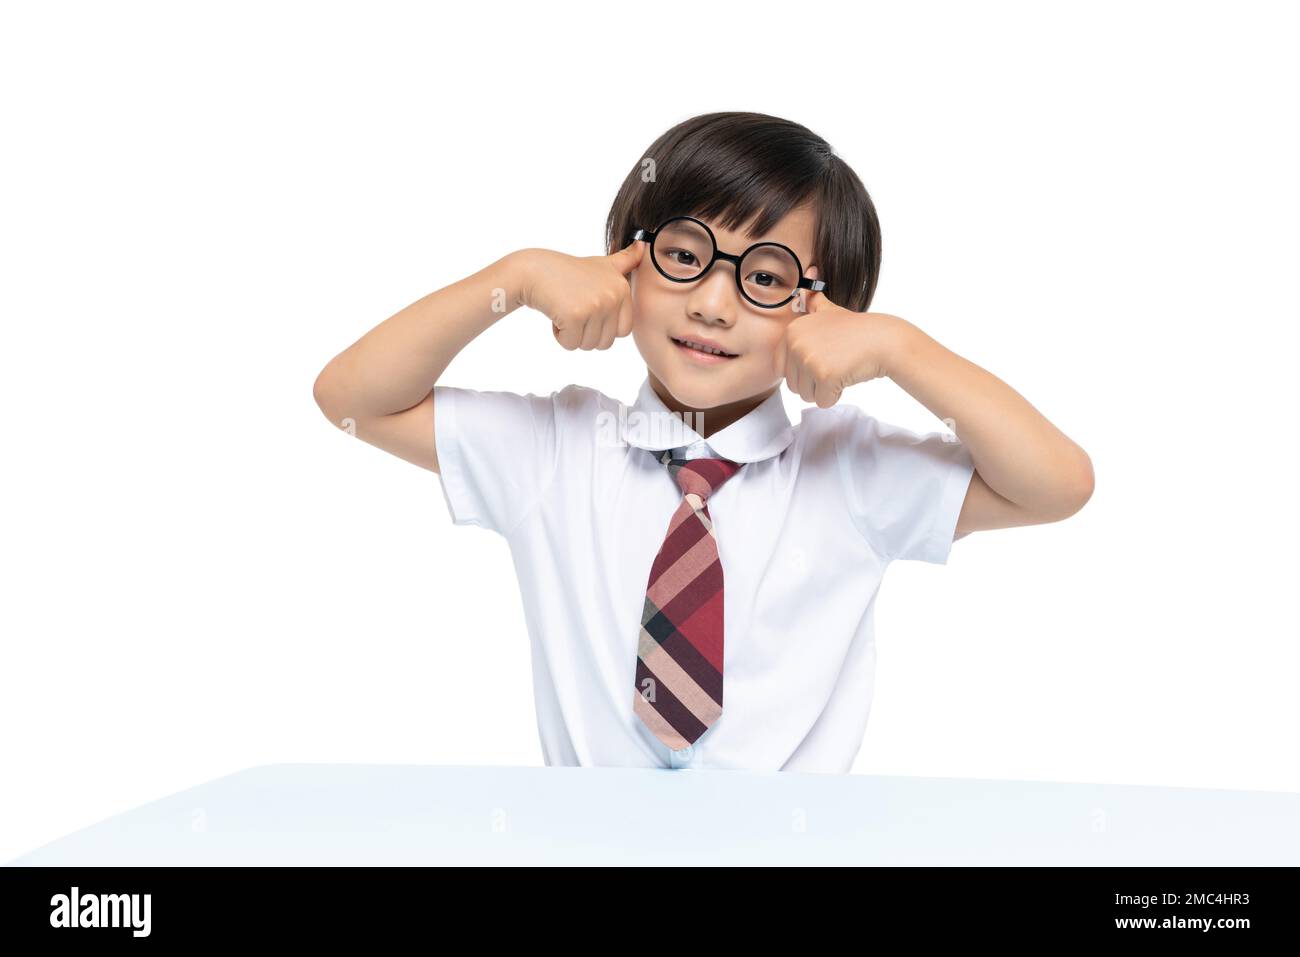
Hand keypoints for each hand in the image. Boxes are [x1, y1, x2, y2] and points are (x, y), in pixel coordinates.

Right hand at [518, 241, 645, 350]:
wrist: (534, 270)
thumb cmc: (567, 272)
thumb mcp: (602, 264)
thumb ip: (625, 260)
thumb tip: (644, 245)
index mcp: (623, 288)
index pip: (622, 331)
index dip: (603, 326)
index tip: (588, 307)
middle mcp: (613, 296)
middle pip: (606, 342)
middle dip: (587, 333)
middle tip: (574, 309)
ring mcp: (595, 306)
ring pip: (588, 345)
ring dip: (573, 334)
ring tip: (565, 309)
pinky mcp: (575, 316)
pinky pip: (571, 344)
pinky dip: (560, 335)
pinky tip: (556, 314)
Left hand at [774, 291, 904, 407]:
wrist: (883, 340)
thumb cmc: (856, 330)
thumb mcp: (830, 310)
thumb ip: (813, 301)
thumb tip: (809, 272)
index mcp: (791, 332)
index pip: (782, 370)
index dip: (803, 370)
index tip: (823, 356)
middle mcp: (795, 344)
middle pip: (793, 386)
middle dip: (814, 382)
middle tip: (835, 363)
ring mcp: (809, 360)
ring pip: (806, 395)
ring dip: (824, 389)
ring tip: (840, 368)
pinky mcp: (824, 376)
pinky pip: (822, 401)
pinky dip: (836, 395)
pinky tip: (846, 376)